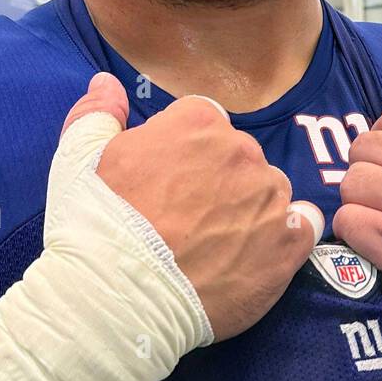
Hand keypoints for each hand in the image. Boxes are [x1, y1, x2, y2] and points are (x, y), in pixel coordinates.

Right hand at [80, 73, 321, 340]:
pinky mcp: (288, 244)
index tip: (167, 182)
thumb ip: (98, 113)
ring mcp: (269, 197)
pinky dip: (284, 238)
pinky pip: (301, 227)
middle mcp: (242, 150)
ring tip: (217, 245)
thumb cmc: (95, 225)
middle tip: (186, 219)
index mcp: (198, 122)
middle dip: (218, 180)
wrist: (117, 298)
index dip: (184, 152)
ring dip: (250, 209)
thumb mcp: (79, 159)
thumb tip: (107, 82)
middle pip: (239, 156)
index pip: (203, 122)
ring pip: (269, 191)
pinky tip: (255, 256)